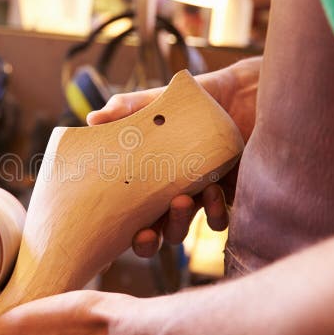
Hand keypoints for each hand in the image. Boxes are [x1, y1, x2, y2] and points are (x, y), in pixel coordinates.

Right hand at [86, 57, 259, 256]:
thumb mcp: (156, 102)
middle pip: (152, 234)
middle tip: (145, 232)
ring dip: (177, 224)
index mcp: (147, 179)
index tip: (112, 232)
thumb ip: (126, 108)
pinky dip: (214, 212)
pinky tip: (213, 190)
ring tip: (181, 200)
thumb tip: (92, 119)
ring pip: (181, 231)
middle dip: (147, 241)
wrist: (241, 93)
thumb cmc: (191, 101)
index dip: (117, 233)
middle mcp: (169, 195)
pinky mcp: (227, 196)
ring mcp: (197, 199)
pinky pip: (218, 220)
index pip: (127, 216)